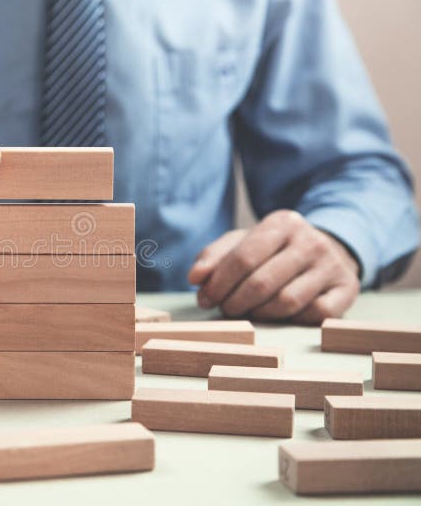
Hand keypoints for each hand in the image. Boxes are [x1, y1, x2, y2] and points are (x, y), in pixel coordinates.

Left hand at [187, 210, 360, 323]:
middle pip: (262, 283)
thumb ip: (214, 257)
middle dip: (235, 303)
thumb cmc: (273, 251)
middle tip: (225, 309)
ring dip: (260, 314)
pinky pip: (315, 314)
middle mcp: (311, 241)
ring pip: (286, 302)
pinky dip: (293, 320)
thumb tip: (195, 278)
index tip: (205, 299)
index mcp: (282, 223)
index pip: (243, 258)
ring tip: (249, 312)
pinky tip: (281, 315)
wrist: (327, 250)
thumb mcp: (242, 244)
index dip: (219, 284)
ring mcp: (332, 265)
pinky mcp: (348, 289)